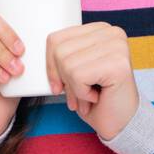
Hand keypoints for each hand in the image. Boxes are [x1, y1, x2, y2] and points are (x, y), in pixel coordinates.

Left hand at [45, 22, 139, 141]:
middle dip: (63, 79)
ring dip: (74, 89)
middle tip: (79, 95)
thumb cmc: (96, 98)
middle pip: (59, 51)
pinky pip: (78, 76)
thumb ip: (61, 54)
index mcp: (100, 29)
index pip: (55, 39)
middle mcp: (112, 33)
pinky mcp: (118, 64)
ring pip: (67, 64)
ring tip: (89, 97)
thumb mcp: (74, 70)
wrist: (121, 123)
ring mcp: (117, 46)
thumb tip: (31, 51)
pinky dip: (82, 94)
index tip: (61, 85)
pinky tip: (97, 97)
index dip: (51, 67)